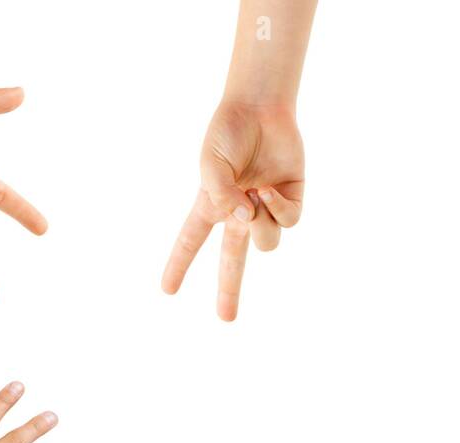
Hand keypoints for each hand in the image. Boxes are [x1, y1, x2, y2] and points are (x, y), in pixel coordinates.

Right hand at [162, 101, 304, 320]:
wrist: (261, 107)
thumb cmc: (229, 130)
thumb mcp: (211, 163)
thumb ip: (220, 197)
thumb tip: (243, 223)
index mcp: (211, 204)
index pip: (191, 241)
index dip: (178, 265)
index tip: (167, 290)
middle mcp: (239, 212)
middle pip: (232, 260)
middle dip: (229, 290)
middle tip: (226, 319)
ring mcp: (266, 208)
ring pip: (267, 243)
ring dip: (259, 225)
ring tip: (253, 195)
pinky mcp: (292, 200)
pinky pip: (288, 223)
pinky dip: (278, 210)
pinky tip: (269, 190)